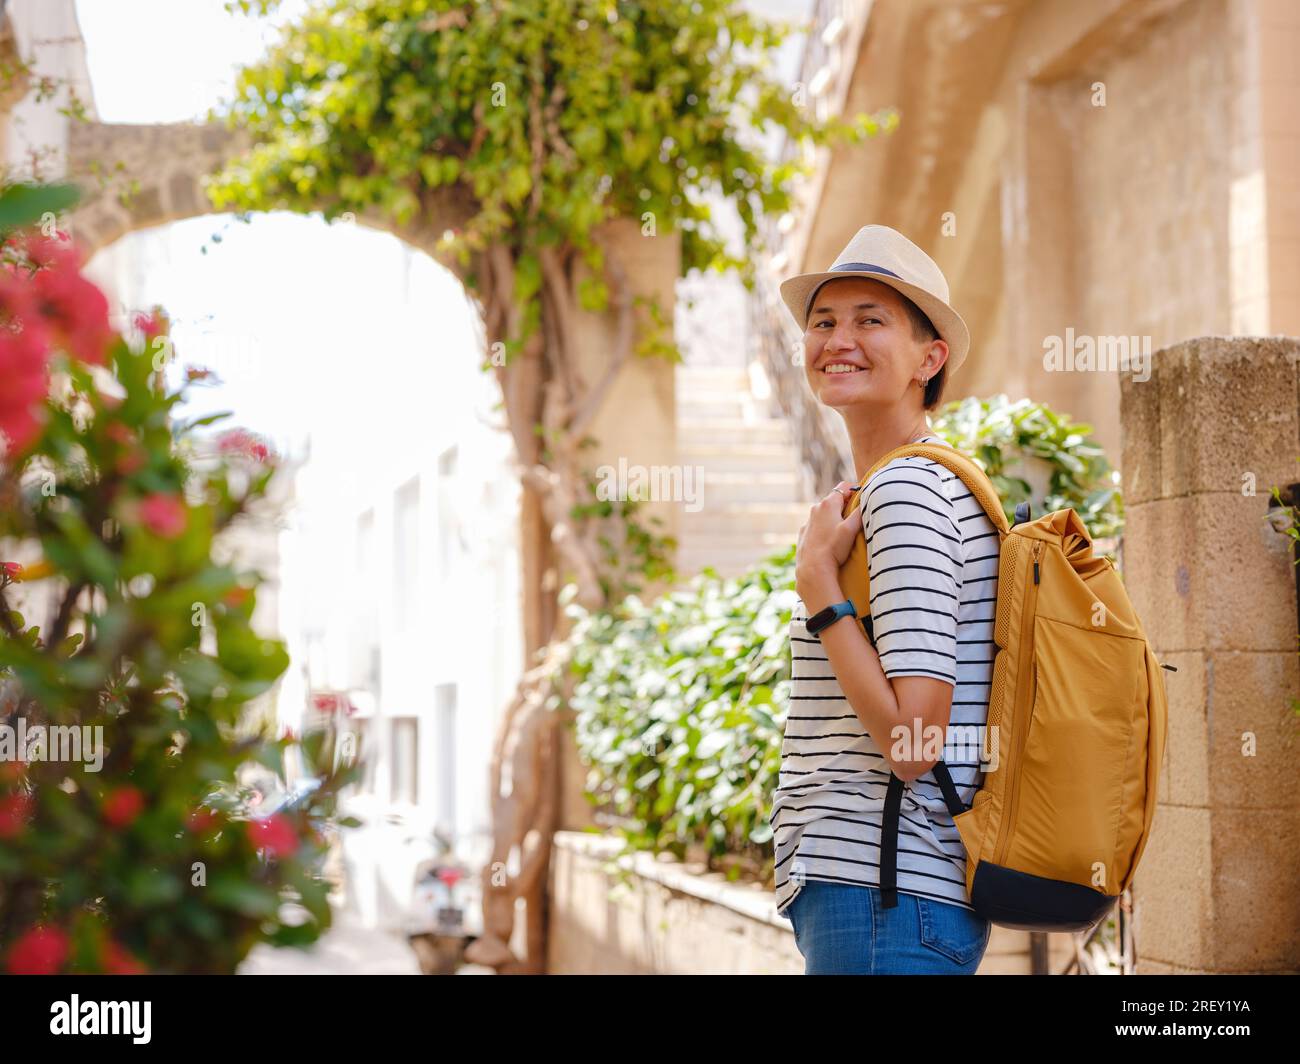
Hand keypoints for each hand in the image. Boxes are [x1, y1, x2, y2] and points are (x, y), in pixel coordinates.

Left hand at [795, 481, 864, 604]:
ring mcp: (808, 521)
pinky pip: (816, 526)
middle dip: (845, 506)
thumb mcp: (851, 529)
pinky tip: (830, 541)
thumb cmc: (834, 548)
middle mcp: (816, 509)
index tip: (861, 501)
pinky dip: (824, 529)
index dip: (854, 491)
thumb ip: (860, 512)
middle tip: (855, 518)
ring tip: (843, 532)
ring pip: (825, 513)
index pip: (844, 487)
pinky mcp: (804, 533)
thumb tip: (869, 500)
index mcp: (828, 504)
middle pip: (834, 500)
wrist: (813, 568)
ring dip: (834, 518)